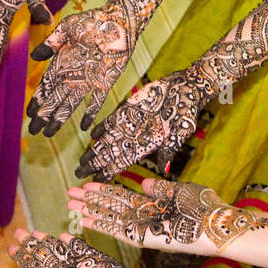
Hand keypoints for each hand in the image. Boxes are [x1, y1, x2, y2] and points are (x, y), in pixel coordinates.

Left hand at [9, 229, 165, 267]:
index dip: (21, 258)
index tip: (10, 247)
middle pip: (42, 256)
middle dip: (30, 244)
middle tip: (19, 232)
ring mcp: (76, 265)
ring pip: (57, 249)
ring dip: (46, 241)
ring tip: (34, 232)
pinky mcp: (92, 258)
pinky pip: (79, 247)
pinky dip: (70, 241)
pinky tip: (61, 236)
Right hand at [27, 0, 133, 135]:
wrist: (120, 20)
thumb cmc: (92, 20)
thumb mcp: (68, 28)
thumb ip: (52, 42)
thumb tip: (34, 57)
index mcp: (62, 61)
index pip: (46, 85)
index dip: (38, 100)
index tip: (30, 113)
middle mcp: (73, 74)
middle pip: (55, 99)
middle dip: (44, 115)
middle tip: (34, 130)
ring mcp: (88, 79)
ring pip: (71, 103)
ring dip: (60, 118)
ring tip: (50, 133)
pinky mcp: (105, 81)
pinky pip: (96, 101)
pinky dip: (90, 113)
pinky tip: (83, 127)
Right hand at [69, 180, 267, 253]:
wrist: (219, 226)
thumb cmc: (205, 208)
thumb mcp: (181, 192)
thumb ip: (162, 189)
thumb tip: (145, 183)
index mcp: (153, 205)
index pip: (122, 197)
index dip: (103, 191)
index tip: (86, 185)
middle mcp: (144, 218)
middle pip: (111, 207)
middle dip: (90, 201)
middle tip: (69, 195)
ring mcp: (143, 228)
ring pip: (110, 218)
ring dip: (90, 212)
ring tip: (71, 205)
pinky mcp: (145, 239)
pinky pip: (119, 231)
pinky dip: (102, 226)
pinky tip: (86, 221)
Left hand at [76, 68, 212, 180]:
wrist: (187, 87)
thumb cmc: (188, 111)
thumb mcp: (182, 131)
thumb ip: (170, 149)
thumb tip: (164, 169)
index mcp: (148, 144)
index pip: (124, 161)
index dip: (110, 170)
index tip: (97, 180)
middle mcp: (136, 135)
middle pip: (111, 152)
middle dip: (96, 164)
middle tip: (79, 173)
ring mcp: (131, 122)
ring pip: (108, 139)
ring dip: (95, 149)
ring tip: (82, 160)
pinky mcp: (129, 108)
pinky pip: (112, 120)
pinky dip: (102, 127)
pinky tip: (91, 135)